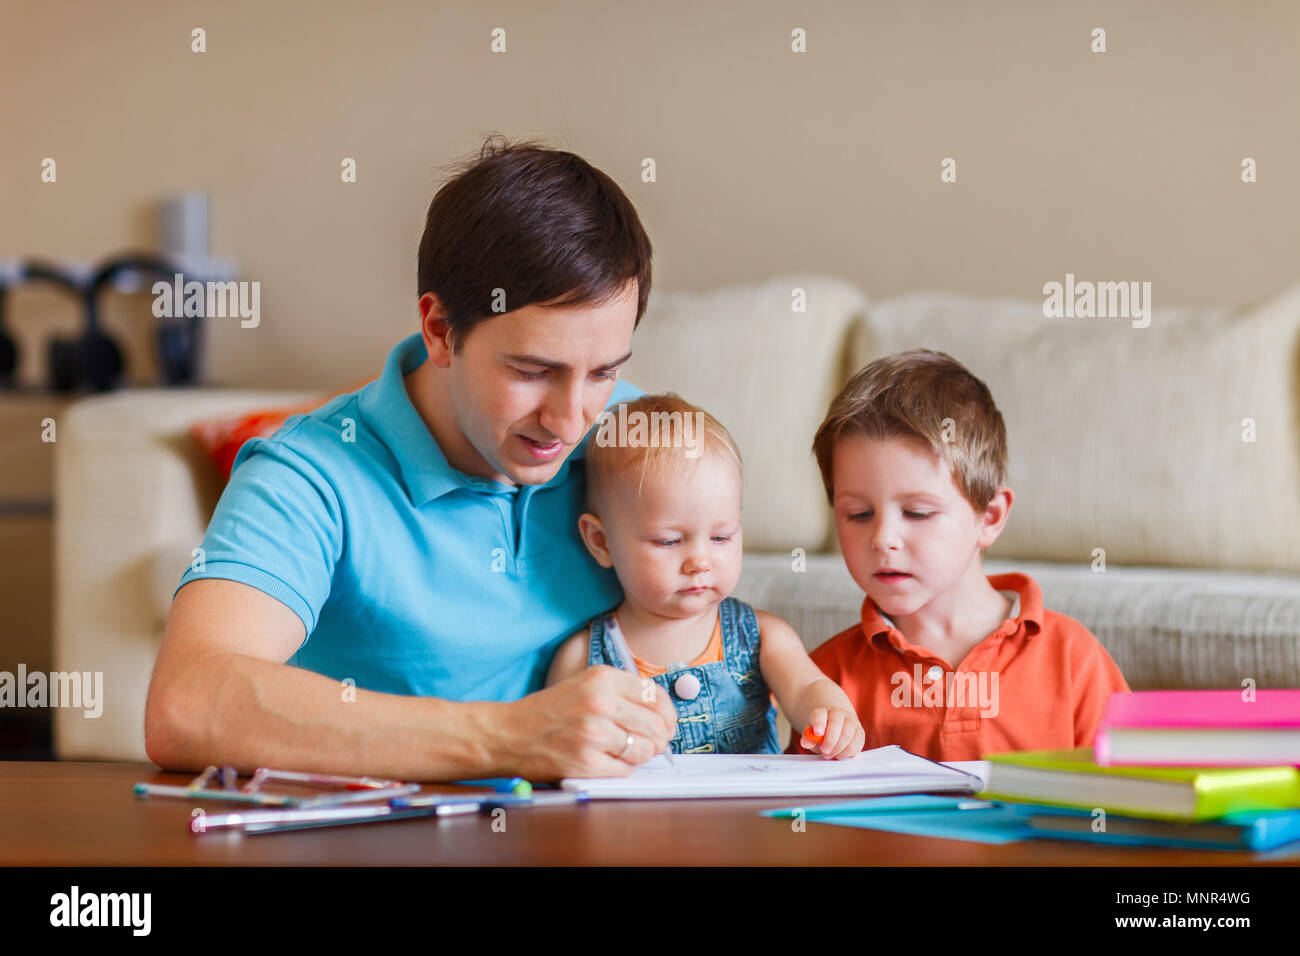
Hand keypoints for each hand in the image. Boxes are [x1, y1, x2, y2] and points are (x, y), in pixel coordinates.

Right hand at [494, 666, 677, 780]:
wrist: (509, 733)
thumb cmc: (548, 711)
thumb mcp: (585, 685)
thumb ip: (622, 693)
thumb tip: (663, 715)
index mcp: (603, 678)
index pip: (656, 696)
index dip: (667, 714)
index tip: (666, 723)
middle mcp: (600, 702)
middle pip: (657, 726)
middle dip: (659, 739)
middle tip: (651, 744)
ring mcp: (593, 733)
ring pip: (645, 750)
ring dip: (640, 755)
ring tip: (624, 752)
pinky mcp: (586, 762)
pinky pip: (625, 769)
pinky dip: (621, 768)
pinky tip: (605, 760)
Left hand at [799, 707, 863, 759]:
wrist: (837, 729)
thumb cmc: (822, 734)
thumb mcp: (812, 736)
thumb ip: (808, 739)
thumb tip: (805, 742)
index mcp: (823, 712)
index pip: (820, 715)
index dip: (819, 723)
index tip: (817, 733)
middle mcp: (839, 713)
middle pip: (836, 724)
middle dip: (830, 740)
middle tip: (824, 751)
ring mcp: (851, 722)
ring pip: (847, 734)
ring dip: (838, 748)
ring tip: (829, 755)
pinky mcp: (860, 733)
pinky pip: (857, 743)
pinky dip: (847, 752)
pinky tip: (839, 755)